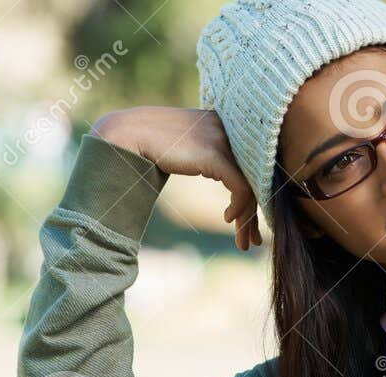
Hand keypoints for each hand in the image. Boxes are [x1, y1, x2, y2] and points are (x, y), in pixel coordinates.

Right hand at [92, 107, 261, 249]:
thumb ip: (214, 159)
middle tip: (253, 242)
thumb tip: (229, 179)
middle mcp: (232, 129)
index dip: (255, 198)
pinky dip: (238, 207)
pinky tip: (227, 219)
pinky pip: (239, 187)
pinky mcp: (215, 154)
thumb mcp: (194, 150)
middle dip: (253, 215)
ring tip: (241, 242)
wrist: (130, 134)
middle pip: (255, 178)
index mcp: (230, 125)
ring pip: (250, 186)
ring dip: (246, 219)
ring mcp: (223, 140)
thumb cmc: (159, 146)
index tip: (249, 226)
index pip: (253, 167)